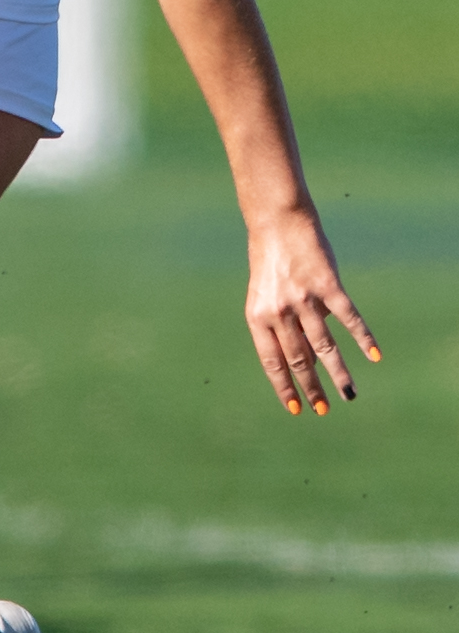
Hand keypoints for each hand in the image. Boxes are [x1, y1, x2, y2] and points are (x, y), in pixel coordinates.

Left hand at [245, 206, 379, 414]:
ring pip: (324, 345)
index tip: (296, 408)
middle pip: (299, 359)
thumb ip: (281, 325)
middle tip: (324, 409)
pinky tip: (373, 355)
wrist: (277, 223)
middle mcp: (279, 311)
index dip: (284, 386)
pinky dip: (362, 337)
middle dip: (312, 387)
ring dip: (338, 373)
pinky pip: (348, 317)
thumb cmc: (270, 261)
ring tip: (349, 395)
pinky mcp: (327, 285)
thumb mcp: (264, 295)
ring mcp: (304, 298)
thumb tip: (304, 360)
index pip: (272, 361)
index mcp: (258, 316)